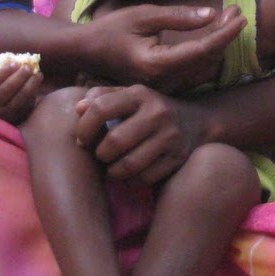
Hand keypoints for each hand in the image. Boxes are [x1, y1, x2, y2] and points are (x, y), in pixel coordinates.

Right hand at [0, 60, 43, 124]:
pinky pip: (28, 102)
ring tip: (37, 74)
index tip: (14, 63)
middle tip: (28, 67)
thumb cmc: (2, 91)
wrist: (7, 113)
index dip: (2, 72)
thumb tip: (10, 58)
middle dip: (18, 77)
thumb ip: (2, 72)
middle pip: (5, 91)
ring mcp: (7, 113)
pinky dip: (34, 90)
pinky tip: (38, 80)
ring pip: (19, 98)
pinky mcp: (20, 116)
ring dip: (30, 84)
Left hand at [72, 84, 205, 184]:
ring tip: (113, 167)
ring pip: (129, 165)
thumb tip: (78, 108)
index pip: (100, 108)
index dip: (84, 128)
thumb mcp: (128, 96)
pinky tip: (130, 174)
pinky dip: (131, 181)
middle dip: (100, 154)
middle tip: (101, 155)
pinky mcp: (177, 157)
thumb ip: (101, 97)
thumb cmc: (149, 110)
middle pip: (114, 141)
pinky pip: (145, 178)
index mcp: (139, 94)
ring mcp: (170, 136)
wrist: (196, 121)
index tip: (82, 140)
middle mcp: (157, 112)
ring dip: (114, 171)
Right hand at [84, 4, 245, 93]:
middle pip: (207, 59)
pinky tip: (215, 34)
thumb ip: (177, 17)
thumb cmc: (110, 29)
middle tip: (237, 10)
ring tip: (230, 17)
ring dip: (219, 43)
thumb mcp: (142, 15)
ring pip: (204, 67)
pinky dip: (208, 52)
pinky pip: (194, 71)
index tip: (241, 16)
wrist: (85, 52)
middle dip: (226, 34)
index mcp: (157, 65)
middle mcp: (163, 81)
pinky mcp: (164, 84)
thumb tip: (212, 14)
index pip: (202, 50)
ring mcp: (164, 86)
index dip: (225, 33)